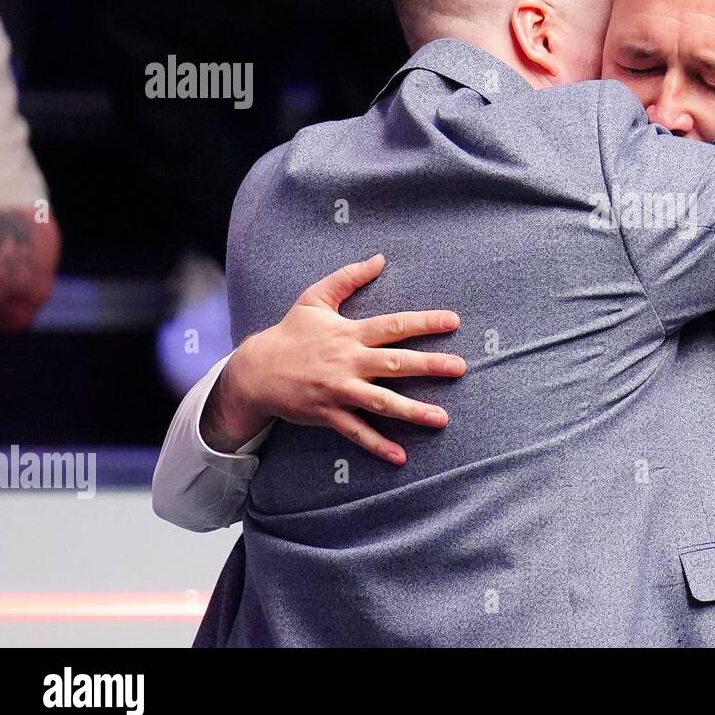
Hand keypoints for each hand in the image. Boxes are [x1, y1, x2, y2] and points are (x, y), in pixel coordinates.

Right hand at [204, 254, 465, 464]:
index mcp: (349, 333)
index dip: (424, 322)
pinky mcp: (327, 414)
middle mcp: (347, 362)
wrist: (255, 371)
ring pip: (380, 402)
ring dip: (412, 411)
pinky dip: (377, 445)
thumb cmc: (290, 333)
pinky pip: (356, 432)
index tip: (453, 322)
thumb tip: (380, 258)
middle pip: (394, 363)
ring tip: (442, 418)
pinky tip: (400, 456)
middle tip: (460, 368)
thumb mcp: (315, 298)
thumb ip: (348, 278)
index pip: (393, 325)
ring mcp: (338, 390)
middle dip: (428, 366)